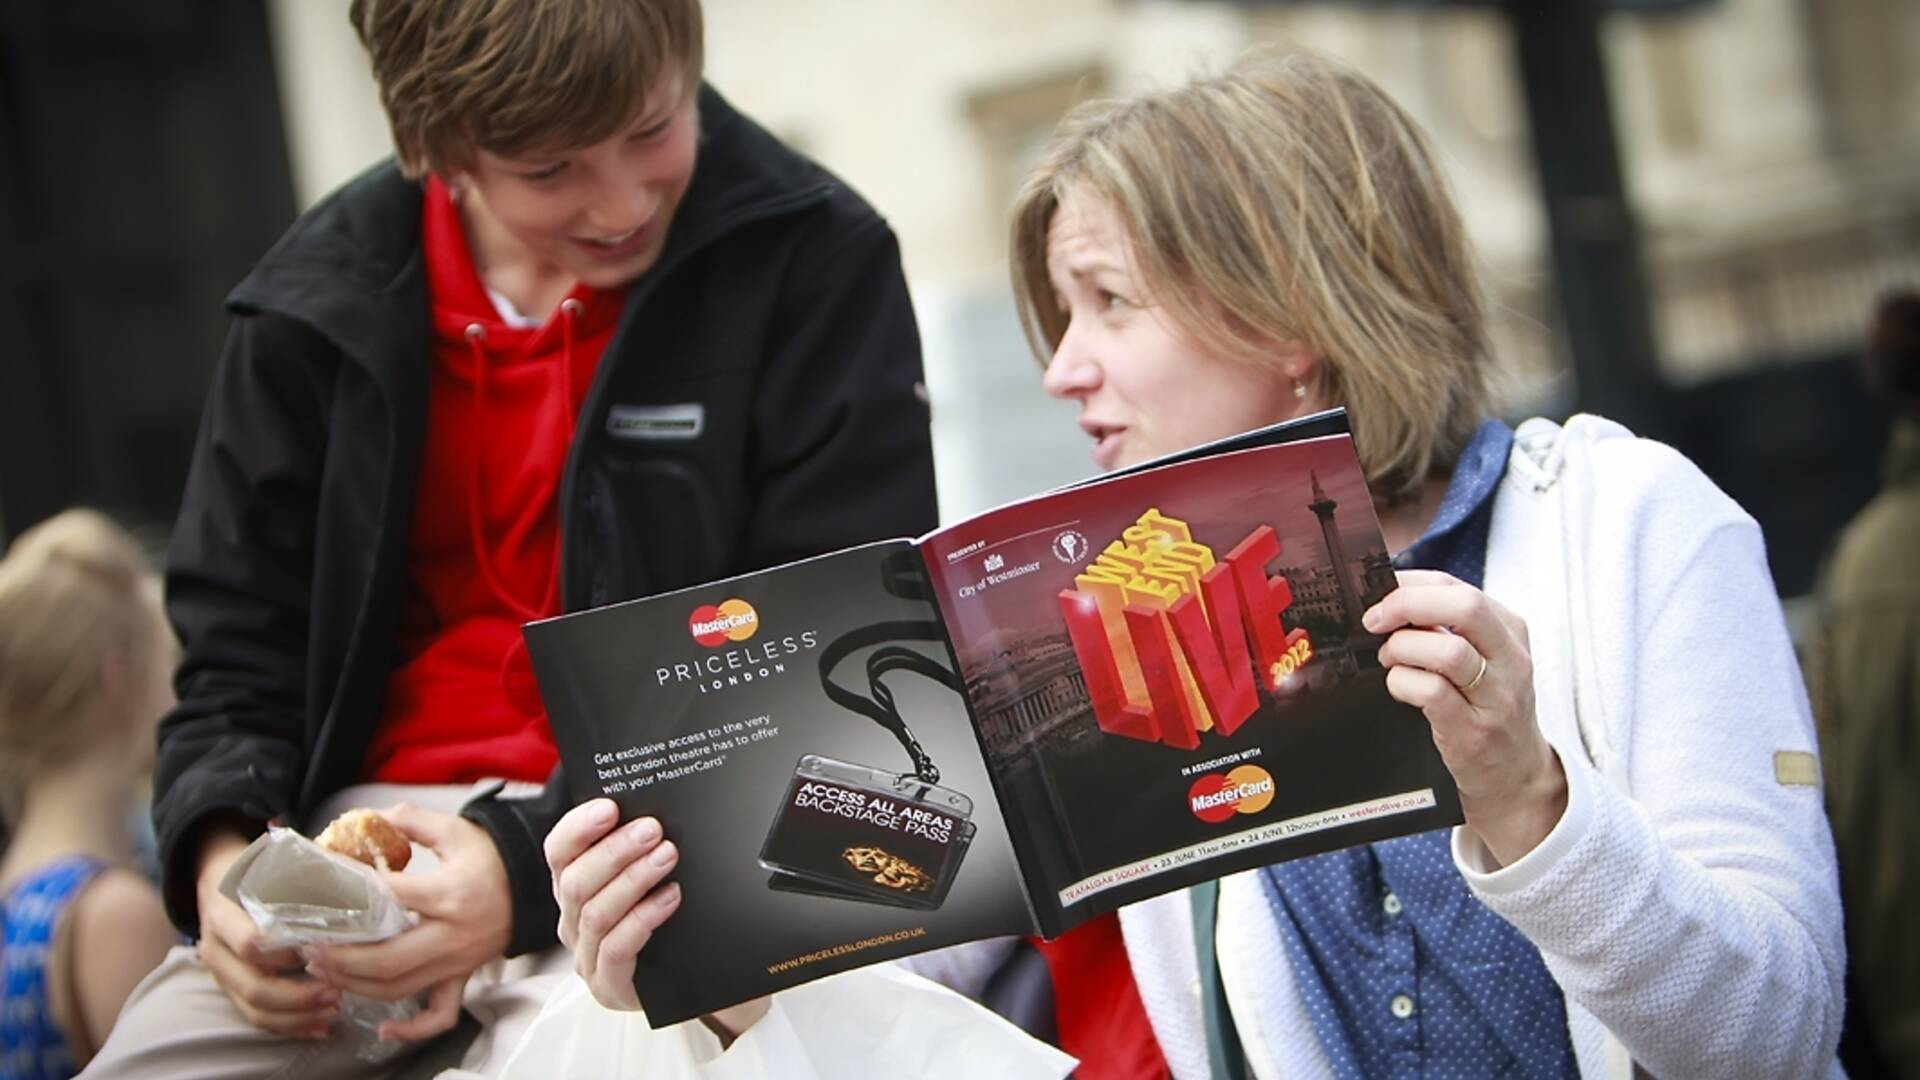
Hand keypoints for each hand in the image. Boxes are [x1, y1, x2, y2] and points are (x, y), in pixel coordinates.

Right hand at [195, 829, 340, 1037]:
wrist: (218, 876)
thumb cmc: (258, 868)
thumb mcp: (275, 864)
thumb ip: (311, 877)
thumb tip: (367, 886)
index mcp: (224, 912)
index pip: (251, 943)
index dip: (288, 954)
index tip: (322, 951)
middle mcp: (216, 948)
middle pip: (253, 986)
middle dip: (299, 996)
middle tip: (336, 991)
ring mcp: (220, 973)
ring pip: (254, 1009)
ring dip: (297, 1017)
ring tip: (334, 1011)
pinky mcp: (230, 989)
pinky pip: (256, 1018)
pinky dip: (289, 1026)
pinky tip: (319, 1026)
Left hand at [303, 804, 511, 1040]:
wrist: (531, 883)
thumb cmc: (492, 858)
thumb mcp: (455, 830)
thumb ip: (410, 821)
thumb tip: (367, 818)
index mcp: (450, 894)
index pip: (390, 897)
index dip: (350, 891)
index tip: (319, 885)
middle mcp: (453, 934)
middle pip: (388, 960)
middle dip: (341, 959)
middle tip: (309, 948)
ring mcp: (458, 961)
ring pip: (400, 989)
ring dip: (356, 986)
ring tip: (325, 972)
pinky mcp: (463, 977)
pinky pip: (439, 1014)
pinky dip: (412, 1029)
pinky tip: (383, 1028)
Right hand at [544, 799, 681, 1011]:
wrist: (691, 974)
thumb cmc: (666, 919)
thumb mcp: (646, 876)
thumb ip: (639, 848)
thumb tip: (650, 809)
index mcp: (572, 886)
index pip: (559, 851)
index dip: (579, 827)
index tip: (610, 807)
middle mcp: (572, 920)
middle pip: (575, 881)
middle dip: (615, 851)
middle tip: (652, 830)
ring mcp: (586, 957)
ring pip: (596, 913)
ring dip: (633, 879)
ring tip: (667, 857)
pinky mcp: (608, 986)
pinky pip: (616, 949)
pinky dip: (643, 919)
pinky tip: (670, 899)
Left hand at [1365, 569, 1566, 865]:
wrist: (1516, 777)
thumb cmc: (1488, 709)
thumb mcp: (1483, 659)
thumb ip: (1445, 628)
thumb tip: (1386, 600)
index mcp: (1509, 630)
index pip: (1457, 586)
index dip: (1409, 584)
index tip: (1377, 593)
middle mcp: (1511, 659)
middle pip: (1465, 607)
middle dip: (1407, 604)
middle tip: (1375, 620)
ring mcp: (1497, 698)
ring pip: (1449, 651)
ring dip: (1403, 649)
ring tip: (1388, 659)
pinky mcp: (1475, 732)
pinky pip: (1432, 694)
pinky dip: (1402, 684)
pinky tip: (1398, 688)